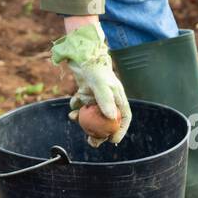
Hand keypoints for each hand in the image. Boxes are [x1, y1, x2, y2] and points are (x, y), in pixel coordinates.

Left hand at [50, 22, 130, 146]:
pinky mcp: (85, 93)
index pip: (124, 117)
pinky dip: (76, 107)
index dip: (120, 130)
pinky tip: (73, 104)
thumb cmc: (94, 68)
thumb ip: (105, 101)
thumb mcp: (101, 85)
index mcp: (118, 97)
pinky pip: (81, 105)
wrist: (80, 54)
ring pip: (92, 115)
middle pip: (107, 121)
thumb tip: (111, 119)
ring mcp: (96, 96)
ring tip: (74, 118)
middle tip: (92, 142)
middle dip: (99, 132)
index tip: (113, 140)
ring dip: (83, 120)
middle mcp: (108, 98)